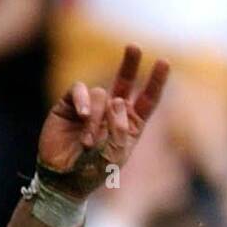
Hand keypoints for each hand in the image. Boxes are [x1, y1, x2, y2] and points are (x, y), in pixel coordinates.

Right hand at [36, 45, 169, 200]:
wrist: (63, 180)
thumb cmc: (92, 172)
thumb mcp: (114, 156)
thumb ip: (119, 129)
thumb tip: (116, 98)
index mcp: (130, 126)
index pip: (147, 100)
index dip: (155, 82)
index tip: (164, 62)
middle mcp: (111, 112)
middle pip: (124, 81)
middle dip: (130, 64)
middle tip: (134, 47)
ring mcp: (91, 107)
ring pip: (101, 95)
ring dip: (97, 119)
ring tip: (88, 142)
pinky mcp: (70, 104)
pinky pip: (80, 90)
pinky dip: (83, 102)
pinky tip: (83, 116)